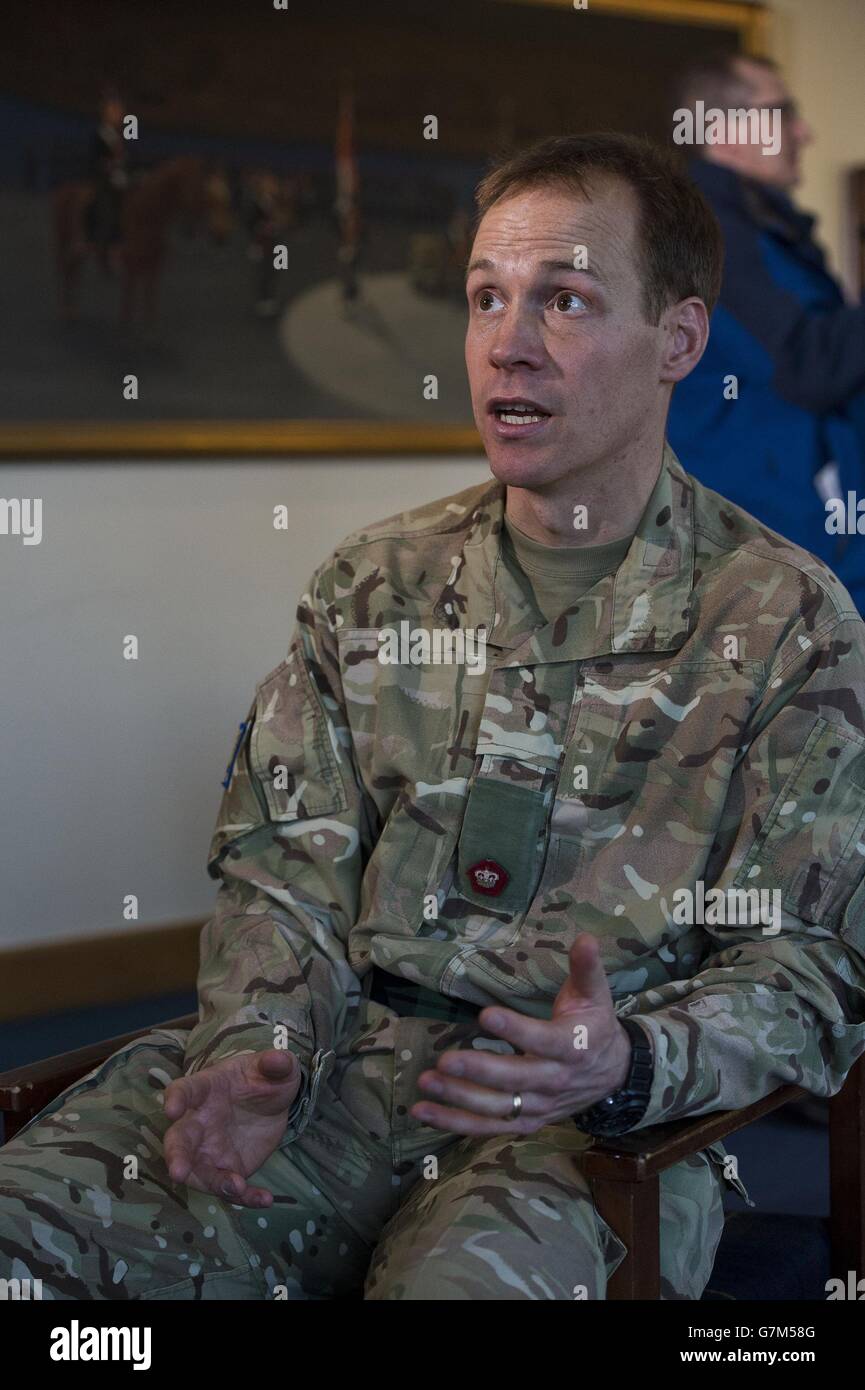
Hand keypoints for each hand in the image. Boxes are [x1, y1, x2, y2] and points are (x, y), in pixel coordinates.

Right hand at [163, 1049, 301, 1207]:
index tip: (171, 1108)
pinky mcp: (229, 1168)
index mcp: (205, 1089)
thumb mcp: (275, 1067)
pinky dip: (246, 1197)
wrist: (270, 1101)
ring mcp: (211, 1149)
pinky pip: (233, 1188)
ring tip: (236, 1188)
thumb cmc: (261, 1077)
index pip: (184, 1090)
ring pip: (200, 1171)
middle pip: (180, 1140)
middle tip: (177, 1171)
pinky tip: (264, 1200)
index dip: (175, 1099)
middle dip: (176, 1156)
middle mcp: (199, 1122)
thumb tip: (278, 1059)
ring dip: (213, 1183)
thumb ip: (276, 1063)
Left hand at [411, 933, 632, 1135]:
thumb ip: (586, 968)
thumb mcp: (596, 995)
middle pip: (516, 1079)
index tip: (485, 1015)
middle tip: (446, 1059)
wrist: (613, 1074)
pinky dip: (457, 1124)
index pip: (542, 1041)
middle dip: (479, 1071)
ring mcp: (540, 1106)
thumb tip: (585, 938)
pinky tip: (424, 1112)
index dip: (515, 1030)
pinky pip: (490, 1127)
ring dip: (460, 1099)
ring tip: (427, 1081)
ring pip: (498, 1108)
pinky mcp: (527, 1122)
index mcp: (572, 1047)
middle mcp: (555, 1081)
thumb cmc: (594, 1026)